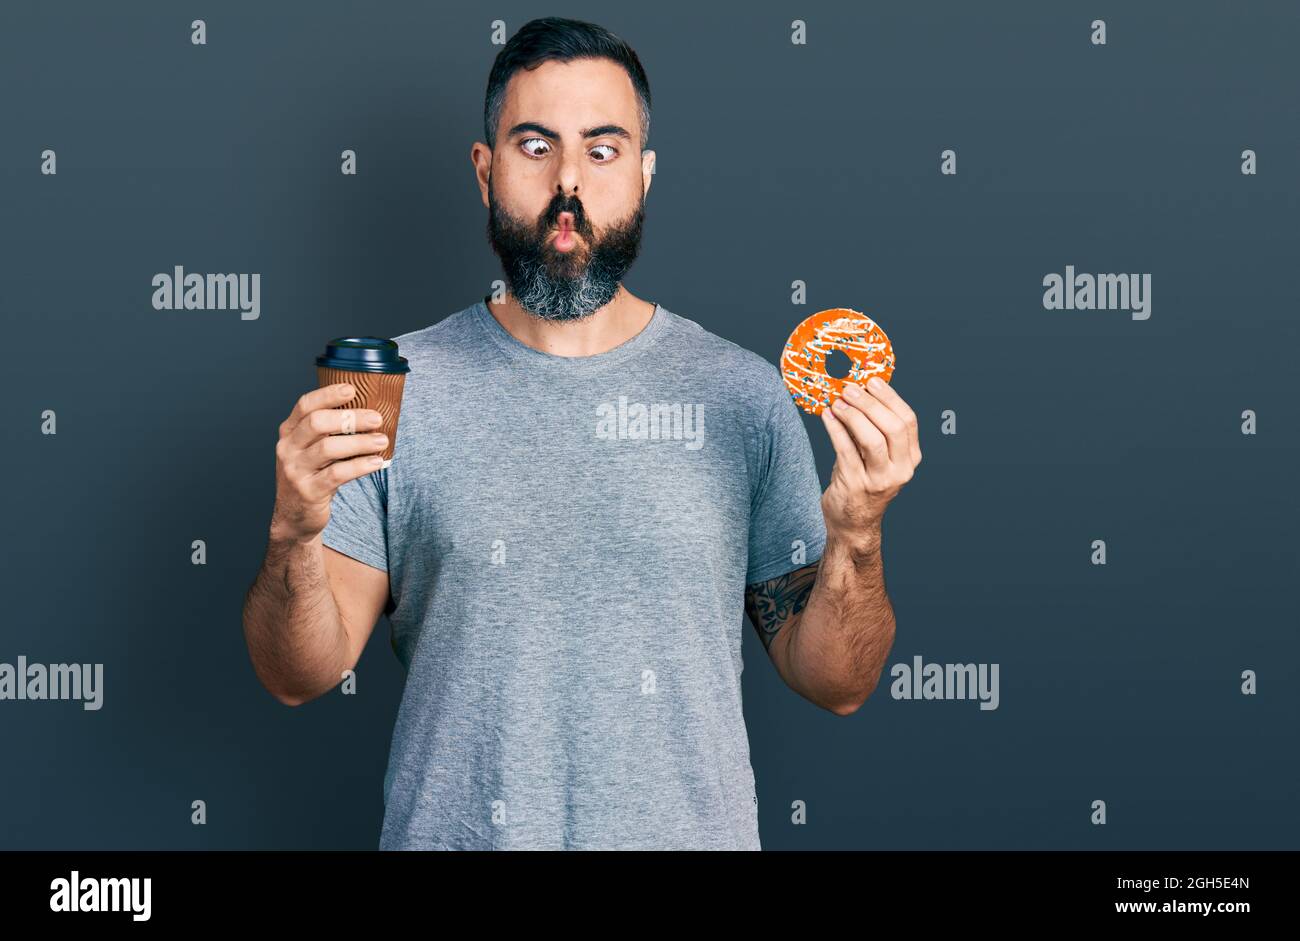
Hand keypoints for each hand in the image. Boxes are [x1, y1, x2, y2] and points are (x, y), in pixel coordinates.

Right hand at [269, 383, 388, 543]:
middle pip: (317, 423)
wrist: (294, 516)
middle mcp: (288, 448)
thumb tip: (370, 412)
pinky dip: (360, 466)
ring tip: (382, 441)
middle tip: (377, 419)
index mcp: (289, 432)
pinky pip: (337, 474)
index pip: (305, 405)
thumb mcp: (312, 450)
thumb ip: (330, 432)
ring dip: (360, 442)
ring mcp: (295, 470)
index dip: (328, 394)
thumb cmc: (312, 475)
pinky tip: (376, 462)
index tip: (352, 389)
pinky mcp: (308, 491)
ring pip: (328, 448)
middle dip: (351, 418)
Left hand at [819, 377, 920, 544]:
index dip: (890, 397)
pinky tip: (826, 416)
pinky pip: (845, 450)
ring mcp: (878, 480)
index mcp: (910, 458)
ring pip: (871, 439)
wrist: (853, 524)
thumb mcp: (876, 456)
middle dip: (870, 403)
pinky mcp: (855, 485)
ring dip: (853, 415)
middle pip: (892, 427)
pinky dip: (835, 429)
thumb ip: (873, 428)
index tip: (872, 381)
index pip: (908, 421)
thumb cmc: (863, 481)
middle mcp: (900, 470)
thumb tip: (858, 390)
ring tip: (837, 401)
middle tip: (850, 388)